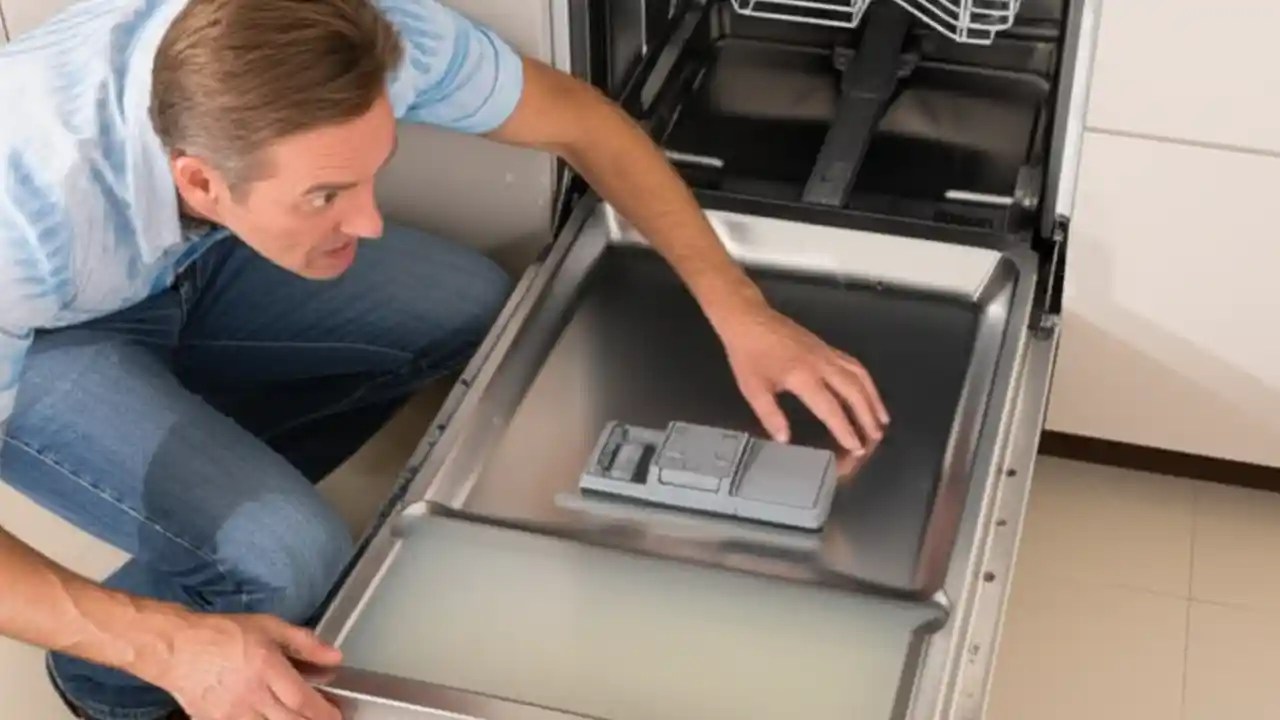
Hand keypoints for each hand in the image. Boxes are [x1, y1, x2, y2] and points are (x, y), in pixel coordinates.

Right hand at [146, 611, 342, 719]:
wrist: (176, 648)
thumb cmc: (224, 633)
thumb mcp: (269, 627)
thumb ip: (304, 643)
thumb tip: (335, 658)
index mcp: (266, 668)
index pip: (302, 700)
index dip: (323, 711)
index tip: (337, 713)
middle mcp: (251, 696)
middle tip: (325, 719)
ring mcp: (232, 714)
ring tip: (298, 717)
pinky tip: (269, 716)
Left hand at [716, 304, 888, 452]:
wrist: (749, 319)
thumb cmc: (748, 354)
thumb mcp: (753, 388)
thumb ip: (770, 415)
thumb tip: (785, 439)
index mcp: (803, 376)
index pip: (830, 408)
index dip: (845, 429)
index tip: (856, 447)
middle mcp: (822, 364)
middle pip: (854, 392)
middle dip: (867, 417)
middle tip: (875, 438)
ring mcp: (827, 353)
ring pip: (859, 376)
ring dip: (873, 399)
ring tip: (881, 420)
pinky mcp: (827, 347)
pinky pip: (854, 365)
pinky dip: (866, 381)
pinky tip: (868, 392)